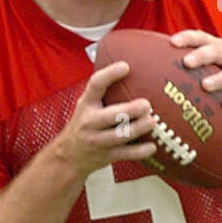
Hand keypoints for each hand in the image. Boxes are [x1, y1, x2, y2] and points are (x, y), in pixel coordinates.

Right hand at [55, 61, 157, 176]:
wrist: (69, 155)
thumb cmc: (85, 125)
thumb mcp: (87, 105)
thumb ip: (104, 91)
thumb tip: (133, 66)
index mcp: (86, 104)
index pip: (95, 85)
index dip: (110, 75)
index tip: (126, 66)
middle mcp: (89, 122)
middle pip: (109, 116)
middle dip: (129, 110)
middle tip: (147, 104)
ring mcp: (97, 140)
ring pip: (119, 136)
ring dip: (137, 129)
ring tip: (152, 122)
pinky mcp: (106, 156)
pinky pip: (125, 154)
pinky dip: (140, 151)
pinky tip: (152, 146)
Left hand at [170, 29, 221, 113]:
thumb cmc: (210, 79)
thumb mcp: (196, 71)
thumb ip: (175, 67)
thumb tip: (138, 68)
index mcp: (214, 47)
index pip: (200, 37)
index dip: (187, 38)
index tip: (172, 43)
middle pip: (217, 51)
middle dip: (202, 55)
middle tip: (186, 62)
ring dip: (220, 78)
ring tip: (205, 85)